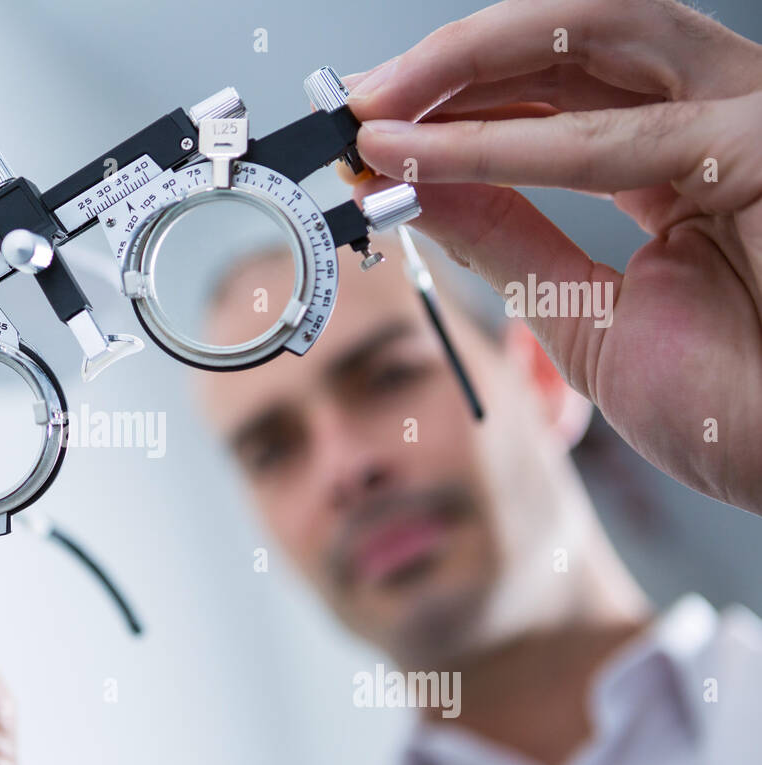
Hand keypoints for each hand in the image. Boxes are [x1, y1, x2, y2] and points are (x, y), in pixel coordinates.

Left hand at [343, 0, 761, 513]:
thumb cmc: (730, 407)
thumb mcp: (583, 313)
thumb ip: (506, 241)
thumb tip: (411, 188)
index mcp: (686, 161)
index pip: (563, 92)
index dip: (465, 100)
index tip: (376, 129)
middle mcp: (718, 120)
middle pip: (574, 45)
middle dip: (450, 68)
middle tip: (358, 106)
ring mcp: (748, 118)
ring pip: (596, 40)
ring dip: (466, 70)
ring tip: (377, 111)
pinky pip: (612, 138)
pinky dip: (499, 144)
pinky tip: (419, 157)